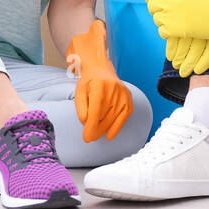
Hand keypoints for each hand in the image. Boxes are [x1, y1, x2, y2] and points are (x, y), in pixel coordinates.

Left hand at [66, 20, 132, 141]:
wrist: (102, 70)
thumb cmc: (89, 82)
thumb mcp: (79, 91)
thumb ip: (81, 106)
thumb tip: (85, 122)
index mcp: (100, 86)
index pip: (95, 112)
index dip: (91, 127)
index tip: (86, 138)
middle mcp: (114, 90)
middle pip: (104, 117)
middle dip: (96, 130)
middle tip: (89, 138)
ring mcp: (123, 95)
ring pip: (113, 119)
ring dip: (104, 129)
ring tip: (96, 135)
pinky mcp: (129, 99)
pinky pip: (124, 117)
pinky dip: (117, 127)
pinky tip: (110, 135)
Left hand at [143, 0, 208, 74]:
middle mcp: (170, 0)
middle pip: (151, 5)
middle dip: (157, 5)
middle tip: (170, 6)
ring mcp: (173, 16)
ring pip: (156, 18)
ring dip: (162, 17)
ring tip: (176, 15)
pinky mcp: (177, 31)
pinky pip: (162, 32)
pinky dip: (167, 30)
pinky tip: (178, 25)